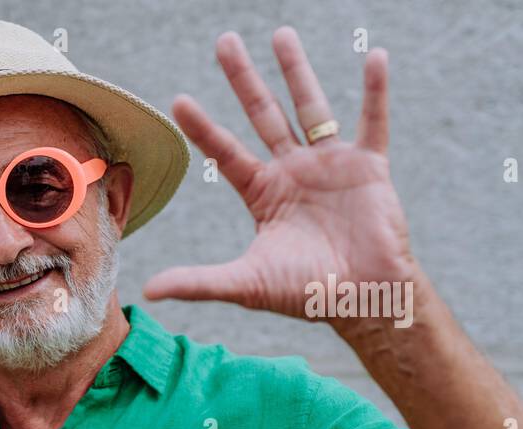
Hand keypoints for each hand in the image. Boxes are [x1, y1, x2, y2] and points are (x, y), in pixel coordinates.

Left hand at [144, 27, 418, 322]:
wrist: (364, 299)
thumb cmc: (306, 293)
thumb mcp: (246, 284)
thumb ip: (198, 282)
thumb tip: (147, 291)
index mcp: (263, 193)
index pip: (225, 152)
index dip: (203, 127)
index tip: (178, 100)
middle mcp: (293, 171)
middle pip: (262, 115)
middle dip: (243, 79)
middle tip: (224, 41)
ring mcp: (330, 165)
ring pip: (310, 107)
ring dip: (296, 71)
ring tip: (280, 34)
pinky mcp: (369, 166)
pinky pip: (373, 120)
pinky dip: (375, 90)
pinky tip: (373, 56)